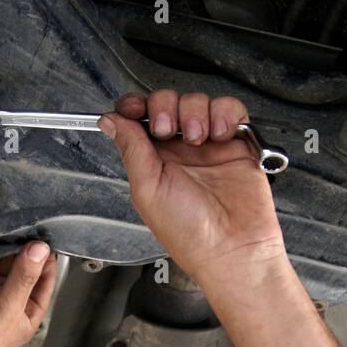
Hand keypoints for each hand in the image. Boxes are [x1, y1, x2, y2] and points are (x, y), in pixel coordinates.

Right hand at [0, 241, 57, 346]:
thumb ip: (23, 278)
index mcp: (28, 314)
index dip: (46, 260)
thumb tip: (38, 252)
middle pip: (26, 270)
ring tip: (12, 231)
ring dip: (9, 251)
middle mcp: (13, 303)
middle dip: (27, 252)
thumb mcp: (6, 309)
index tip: (44, 239)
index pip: (45, 281)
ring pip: (7, 266)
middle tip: (27, 229)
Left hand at [99, 90, 288, 289]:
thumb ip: (130, 149)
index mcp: (152, 161)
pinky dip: (224, 114)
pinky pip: (229, 108)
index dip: (133, 106)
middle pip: (166, 102)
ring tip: (199, 139)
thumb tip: (109, 121)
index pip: (137, 118)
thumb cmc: (189, 232)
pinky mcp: (237, 142)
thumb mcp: (147, 190)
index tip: (133, 109)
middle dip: (165, 108)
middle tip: (169, 130)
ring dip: (195, 113)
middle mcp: (178, 151)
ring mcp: (207, 144)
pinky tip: (220, 136)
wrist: (232, 246)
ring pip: (197, 100)